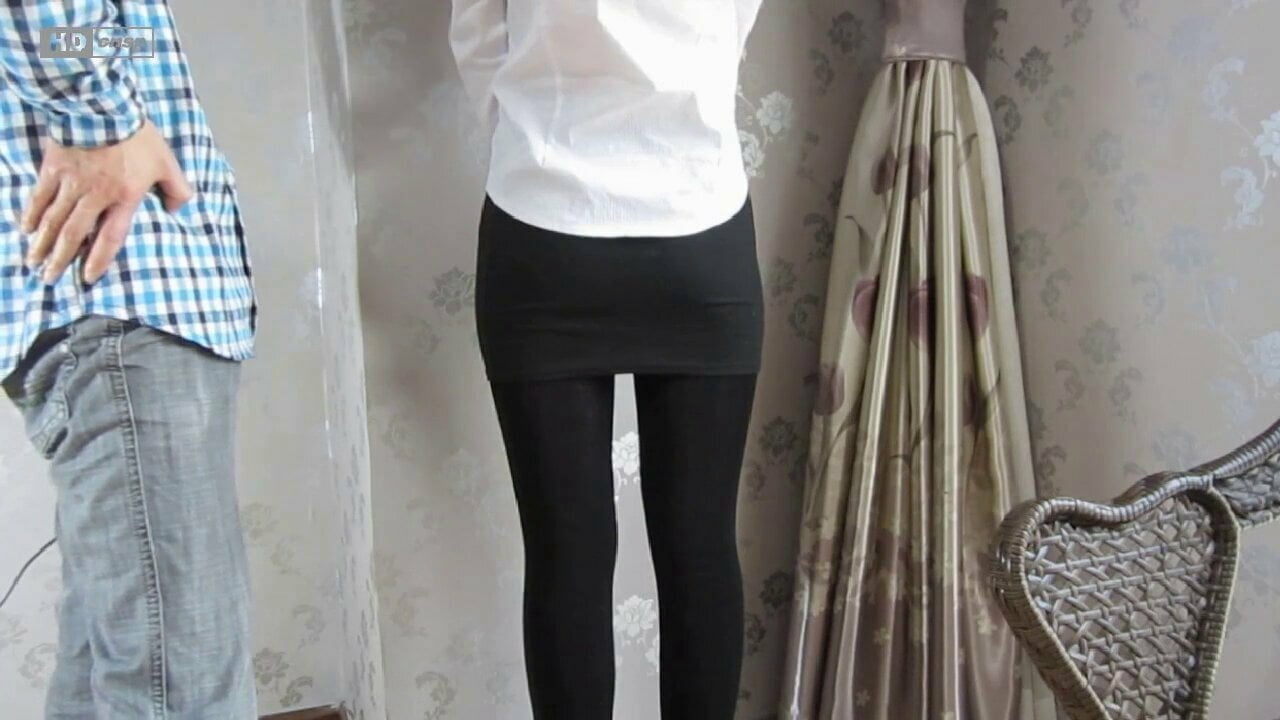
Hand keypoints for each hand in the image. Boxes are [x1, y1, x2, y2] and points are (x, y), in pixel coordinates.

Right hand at [20, 120, 194, 284]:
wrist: (103, 105)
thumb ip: (177, 188)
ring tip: (33, 261)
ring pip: (53, 219)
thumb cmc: (138, 135)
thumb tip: (179, 209)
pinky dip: (31, 213)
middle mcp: (94, 195)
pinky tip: (25, 229)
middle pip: (74, 234)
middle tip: (48, 278)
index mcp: (123, 197)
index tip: (88, 277)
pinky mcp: (53, 166)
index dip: (98, 259)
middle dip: (60, 258)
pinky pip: (39, 195)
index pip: (110, 237)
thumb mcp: (167, 162)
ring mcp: (71, 182)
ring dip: (42, 242)